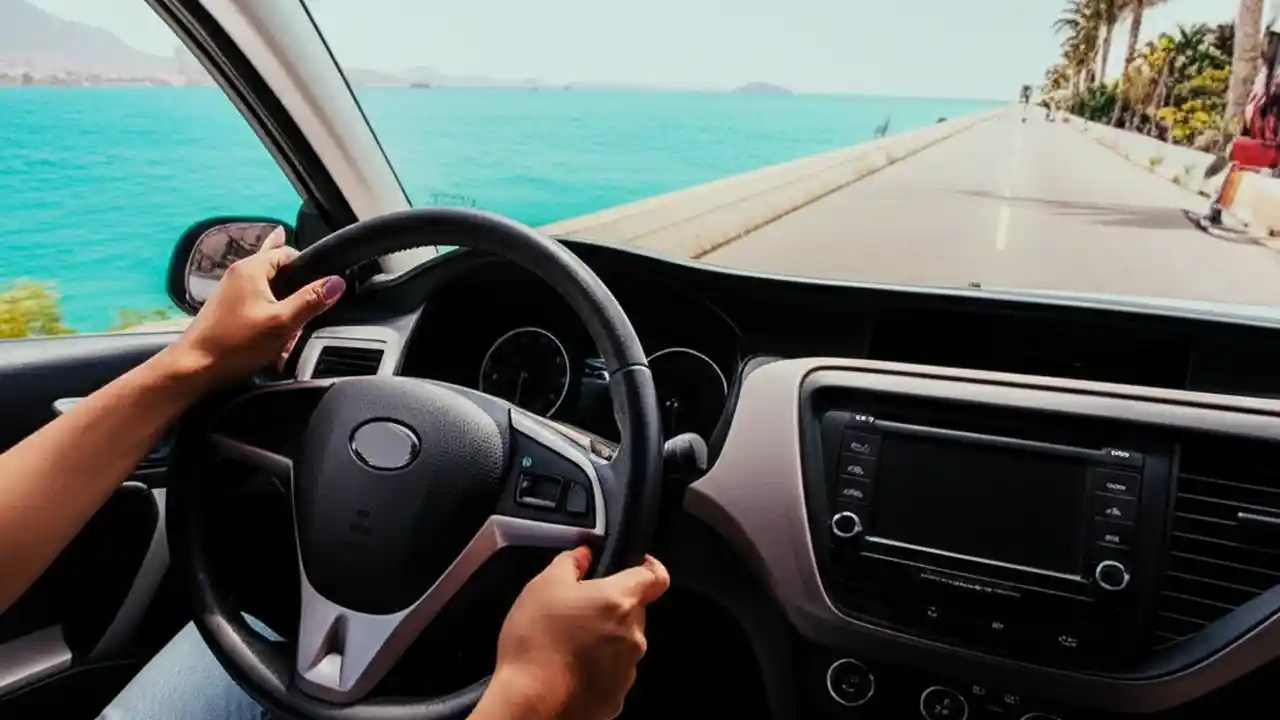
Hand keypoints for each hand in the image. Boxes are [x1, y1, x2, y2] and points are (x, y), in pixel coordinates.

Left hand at [159, 228, 344, 390]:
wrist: (193, 368)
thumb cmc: (235, 344)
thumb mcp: (282, 322)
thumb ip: (311, 300)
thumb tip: (337, 282)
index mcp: (251, 269)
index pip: (287, 252)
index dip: (308, 267)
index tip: (323, 287)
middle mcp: (238, 274)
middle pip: (278, 270)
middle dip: (296, 290)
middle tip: (310, 309)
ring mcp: (231, 292)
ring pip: (269, 290)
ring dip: (284, 309)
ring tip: (293, 331)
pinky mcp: (228, 310)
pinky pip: (258, 305)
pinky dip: (272, 318)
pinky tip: (279, 334)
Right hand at [472, 548, 670, 719]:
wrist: (530, 701)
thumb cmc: (536, 641)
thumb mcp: (543, 586)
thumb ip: (569, 563)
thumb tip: (582, 554)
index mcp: (620, 601)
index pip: (657, 577)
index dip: (649, 567)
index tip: (637, 565)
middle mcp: (633, 635)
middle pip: (634, 612)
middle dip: (612, 608)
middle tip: (579, 611)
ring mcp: (628, 670)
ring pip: (623, 644)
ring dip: (604, 640)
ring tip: (568, 644)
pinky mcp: (616, 697)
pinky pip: (612, 674)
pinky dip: (596, 669)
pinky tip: (569, 669)